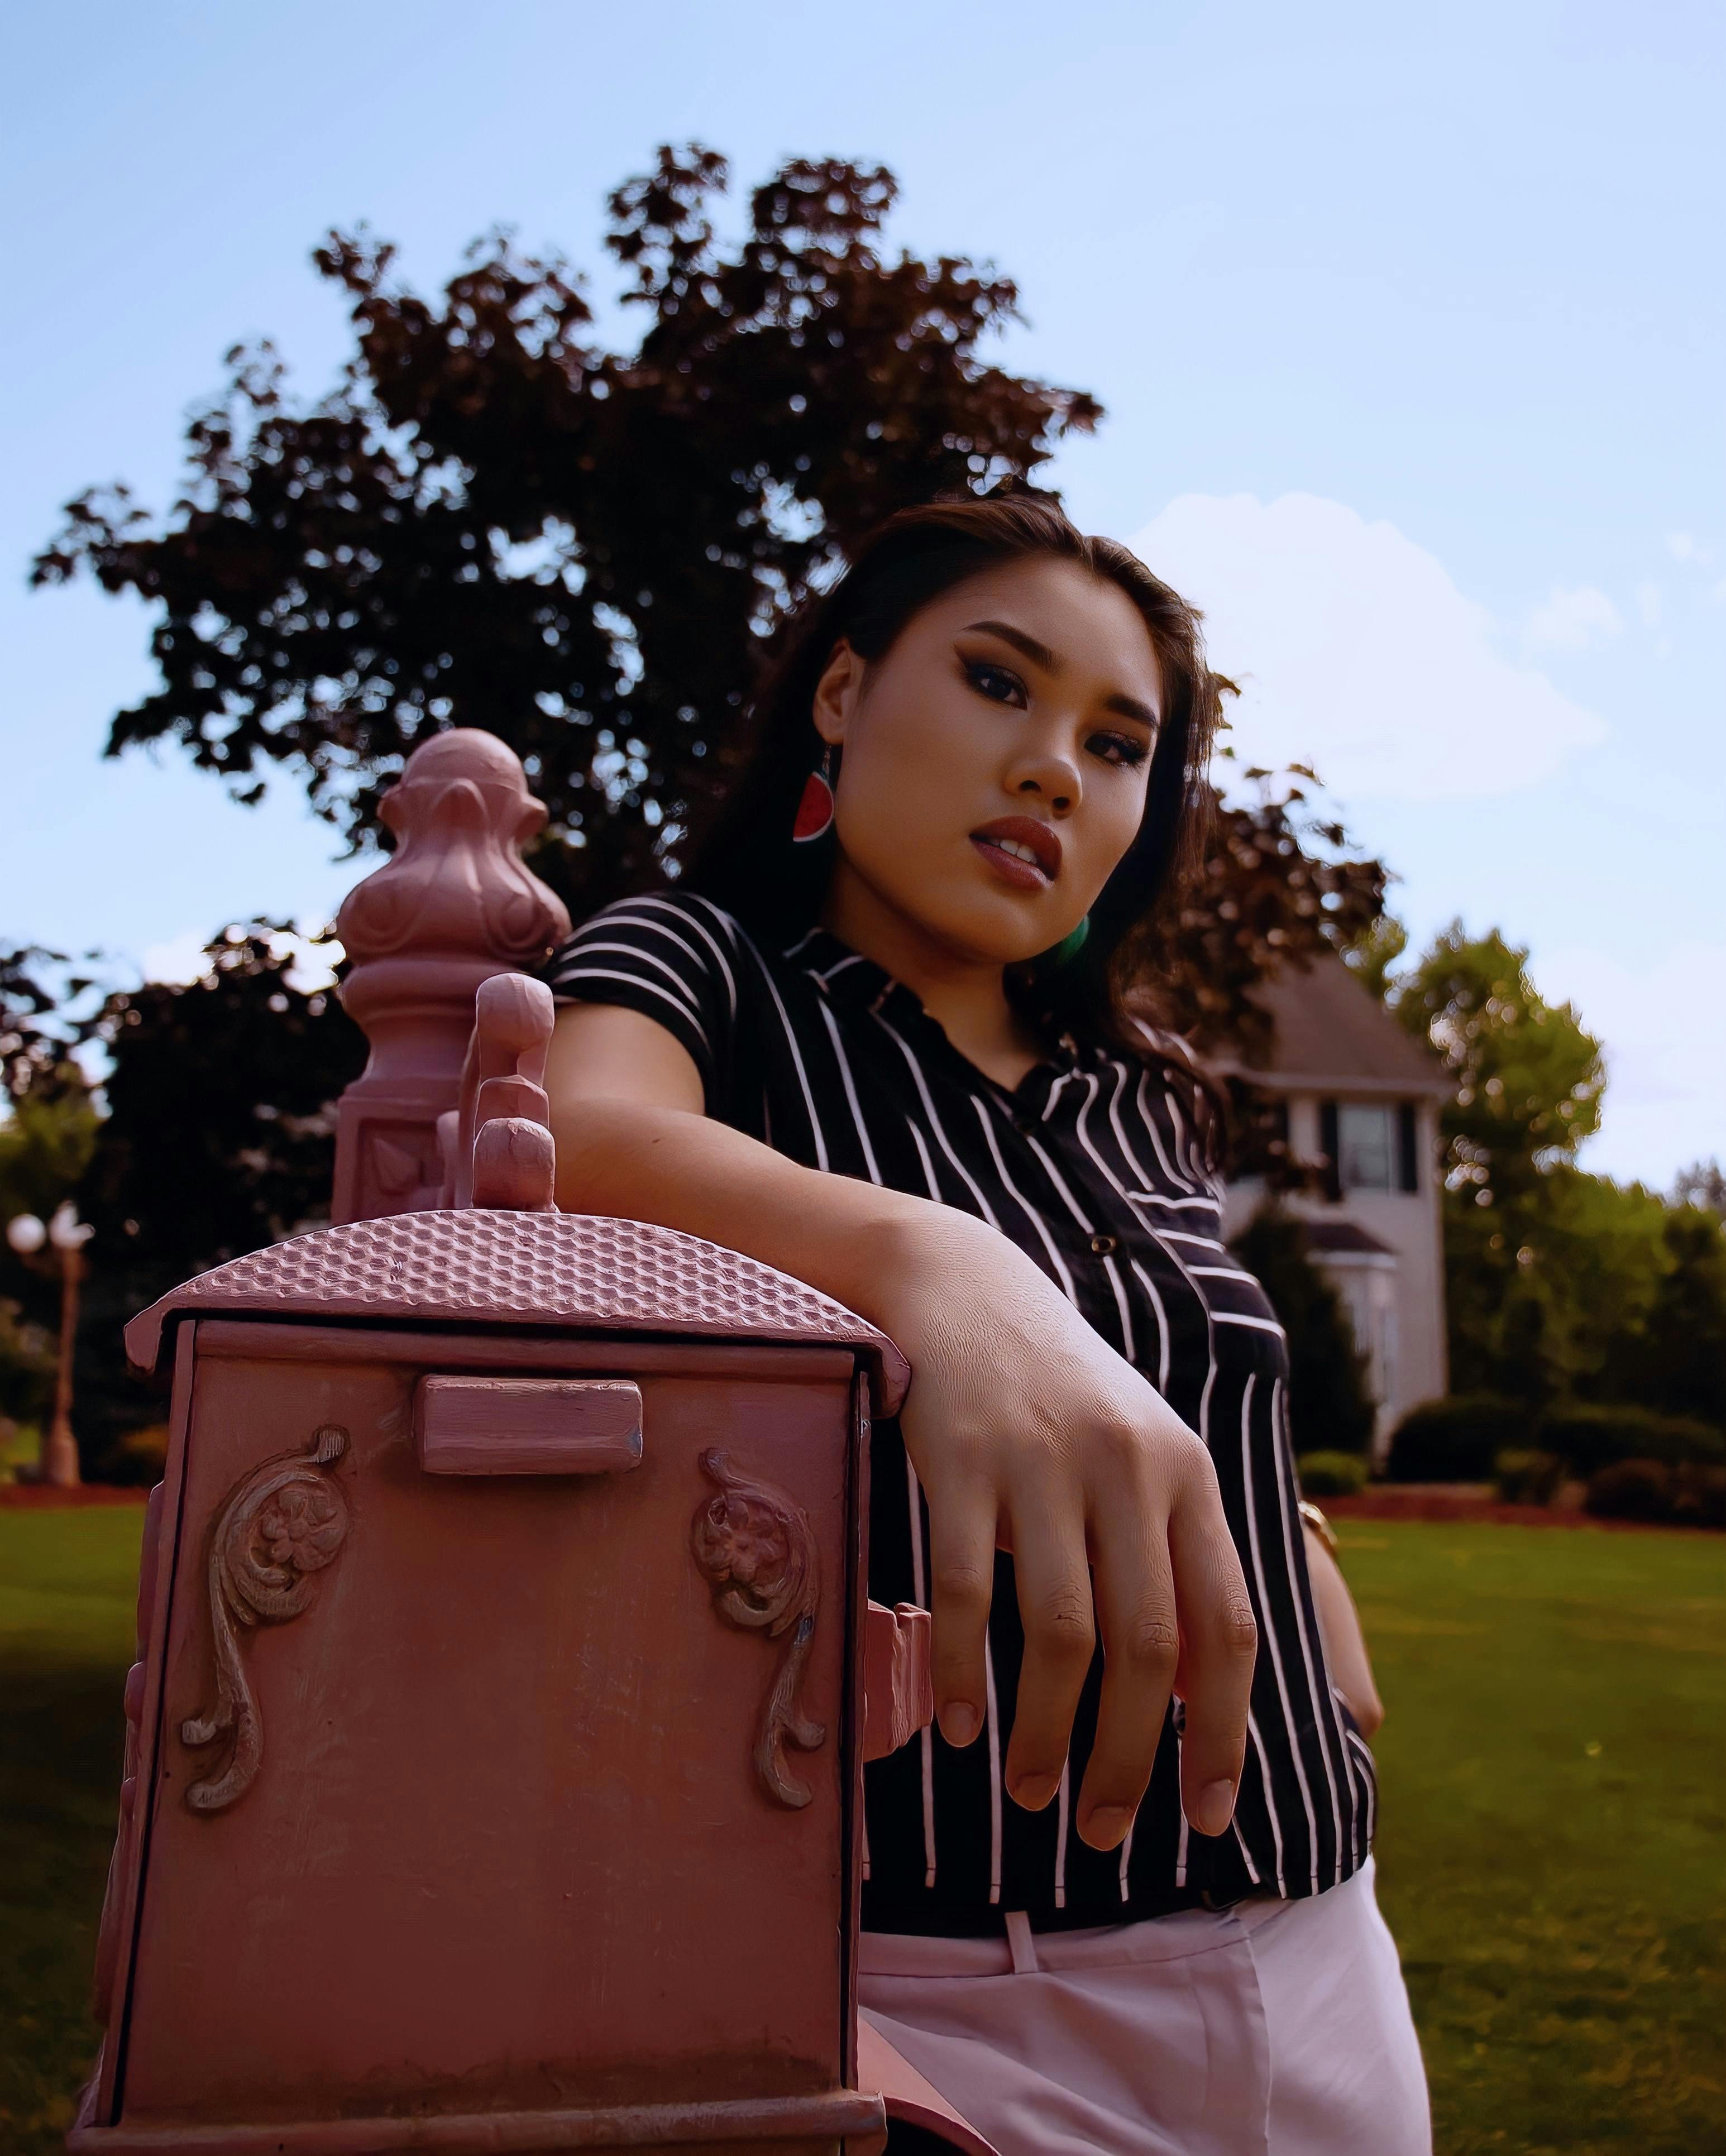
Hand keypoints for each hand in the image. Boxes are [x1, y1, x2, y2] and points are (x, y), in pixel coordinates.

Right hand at [882, 1214, 1257, 1850]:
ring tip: (1030, 1791)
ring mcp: (1046, 1462)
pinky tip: (960, 1724)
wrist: (965, 1289)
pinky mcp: (964, 1459)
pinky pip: (970, 1589)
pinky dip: (967, 1671)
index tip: (1209, 1814)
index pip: (1228, 1628)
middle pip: (1148, 1646)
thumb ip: (1174, 1560)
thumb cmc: (1060, 1395)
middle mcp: (1130, 1469)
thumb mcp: (1140, 1459)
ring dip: (1049, 1733)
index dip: (1223, 1732)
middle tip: (1103, 1830)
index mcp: (1187, 1477)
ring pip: (1064, 1633)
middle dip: (1131, 1757)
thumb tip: (1191, 1693)